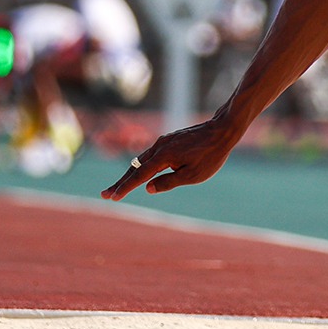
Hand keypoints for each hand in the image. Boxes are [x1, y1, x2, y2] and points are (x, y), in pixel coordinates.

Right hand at [100, 116, 239, 199]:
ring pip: (141, 160)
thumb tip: (147, 188)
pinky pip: (151, 155)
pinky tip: (140, 173)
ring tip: (119, 187)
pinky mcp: (169, 140)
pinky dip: (141, 166)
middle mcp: (159, 147)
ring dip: (130, 174)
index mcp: (163, 156)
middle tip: (105, 195)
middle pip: (135, 167)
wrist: (222, 130)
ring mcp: (163, 142)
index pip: (139, 176)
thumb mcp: (192, 175)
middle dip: (120, 182)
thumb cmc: (210, 155)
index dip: (125, 188)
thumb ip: (168, 182)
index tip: (112, 197)